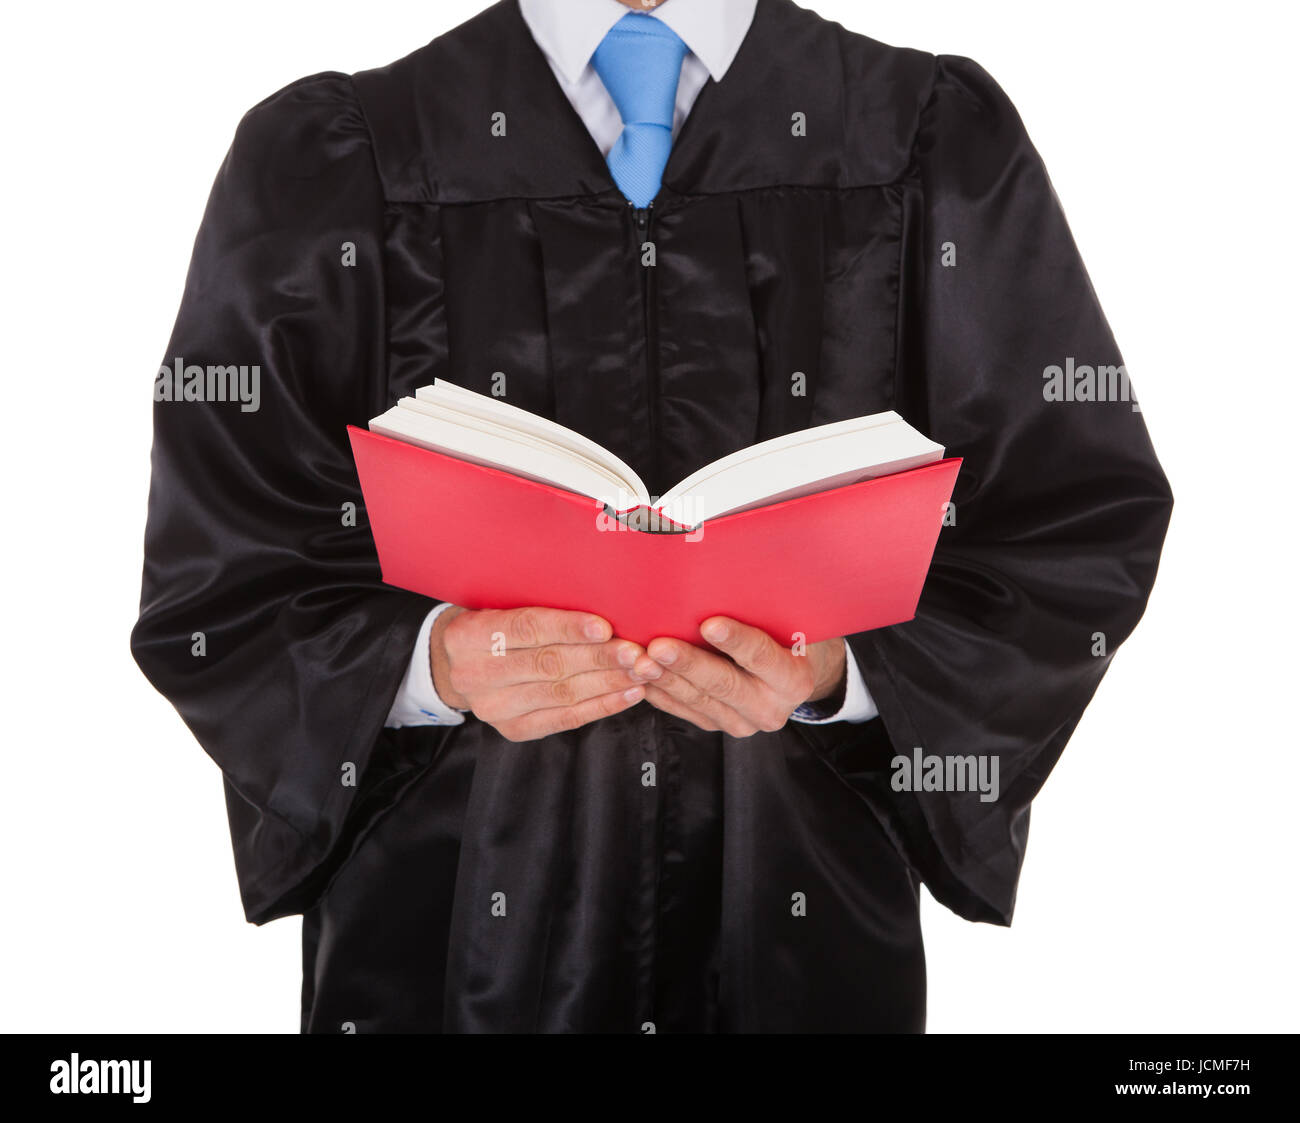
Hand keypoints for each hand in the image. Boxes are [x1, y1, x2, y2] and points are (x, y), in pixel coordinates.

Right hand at [431, 606, 645, 741]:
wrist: (460, 664)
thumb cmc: (493, 623)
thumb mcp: (499, 602)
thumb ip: (535, 600)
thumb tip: (598, 593)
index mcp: (466, 635)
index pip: (525, 629)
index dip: (567, 628)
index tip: (605, 627)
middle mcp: (473, 675)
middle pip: (548, 663)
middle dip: (599, 657)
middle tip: (637, 651)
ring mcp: (492, 707)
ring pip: (562, 693)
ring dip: (608, 681)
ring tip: (641, 670)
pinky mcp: (512, 730)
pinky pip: (565, 719)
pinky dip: (603, 705)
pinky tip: (630, 693)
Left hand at [630, 616, 846, 737]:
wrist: (788, 675)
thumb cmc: (784, 635)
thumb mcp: (788, 621)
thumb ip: (767, 607)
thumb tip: (734, 566)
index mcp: (794, 679)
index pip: (762, 656)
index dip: (736, 641)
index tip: (709, 624)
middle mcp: (770, 708)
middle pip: (723, 684)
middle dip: (687, 664)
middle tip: (658, 646)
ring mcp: (741, 722)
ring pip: (697, 700)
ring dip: (664, 678)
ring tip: (637, 658)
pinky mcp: (715, 725)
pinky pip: (681, 710)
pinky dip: (657, 691)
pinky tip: (636, 673)